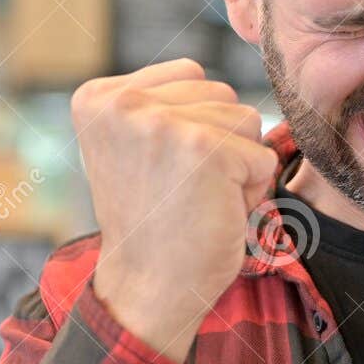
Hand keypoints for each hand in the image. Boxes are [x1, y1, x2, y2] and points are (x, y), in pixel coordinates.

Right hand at [71, 58, 275, 362]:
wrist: (147, 290)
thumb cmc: (154, 223)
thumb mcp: (137, 146)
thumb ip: (163, 104)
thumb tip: (224, 80)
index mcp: (99, 97)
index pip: (190, 74)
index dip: (195, 124)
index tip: (162, 169)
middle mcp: (123, 103)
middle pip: (221, 93)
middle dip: (219, 142)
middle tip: (182, 190)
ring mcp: (163, 123)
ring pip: (246, 120)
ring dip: (237, 165)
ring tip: (198, 199)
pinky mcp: (205, 150)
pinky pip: (264, 157)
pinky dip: (253, 192)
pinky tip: (215, 214)